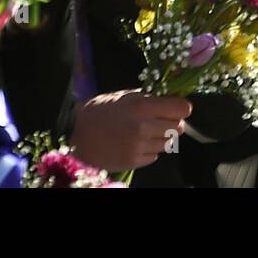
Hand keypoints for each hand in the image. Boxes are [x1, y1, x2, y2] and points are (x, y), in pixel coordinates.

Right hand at [69, 89, 191, 171]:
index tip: (177, 107)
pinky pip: (155, 155)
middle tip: (160, 119)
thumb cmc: (100, 111)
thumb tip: (172, 97)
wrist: (76, 137)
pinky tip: (136, 142)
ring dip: (162, 136)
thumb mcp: (124, 96)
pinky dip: (150, 149)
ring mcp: (139, 147)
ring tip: (146, 131)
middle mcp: (143, 127)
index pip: (181, 109)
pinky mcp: (134, 161)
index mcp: (141, 106)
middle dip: (172, 122)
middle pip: (178, 127)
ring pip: (168, 143)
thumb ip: (149, 98)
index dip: (181, 107)